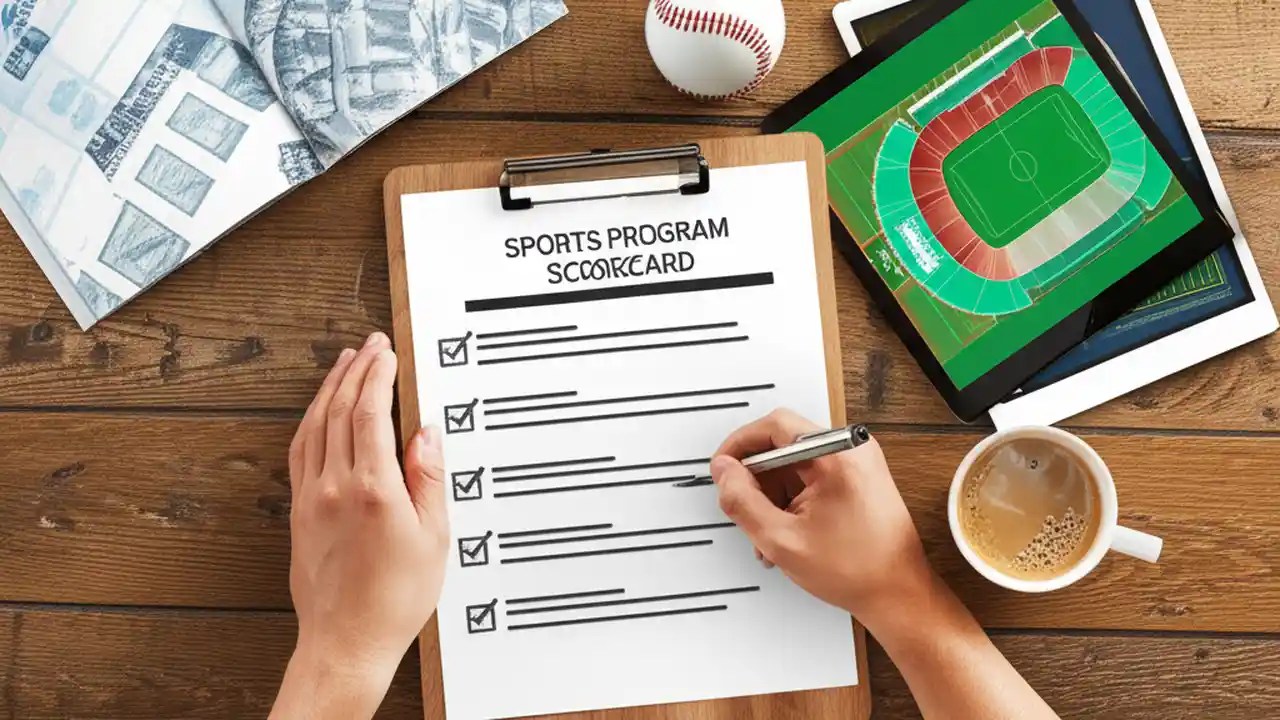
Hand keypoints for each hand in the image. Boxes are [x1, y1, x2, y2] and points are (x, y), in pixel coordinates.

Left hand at [272, 332, 449, 718]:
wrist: (347, 641)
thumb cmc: (394, 599)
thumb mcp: (433, 537)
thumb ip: (428, 479)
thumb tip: (426, 435)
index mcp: (373, 489)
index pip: (370, 412)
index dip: (378, 375)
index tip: (387, 353)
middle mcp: (335, 487)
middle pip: (340, 409)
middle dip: (355, 370)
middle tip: (369, 347)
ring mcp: (311, 498)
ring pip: (314, 425)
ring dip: (329, 388)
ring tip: (343, 364)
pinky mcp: (298, 512)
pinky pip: (300, 450)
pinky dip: (311, 421)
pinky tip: (319, 413)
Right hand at [710, 410, 932, 630]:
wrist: (898, 593)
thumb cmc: (857, 571)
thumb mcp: (782, 539)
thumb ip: (743, 501)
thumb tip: (723, 472)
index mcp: (836, 456)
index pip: (775, 426)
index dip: (740, 445)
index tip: (724, 469)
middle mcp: (851, 450)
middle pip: (783, 445)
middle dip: (758, 480)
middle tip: (746, 510)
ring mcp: (857, 463)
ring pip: (794, 464)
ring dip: (774, 495)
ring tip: (770, 534)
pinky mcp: (858, 477)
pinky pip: (812, 477)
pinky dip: (793, 500)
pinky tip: (788, 532)